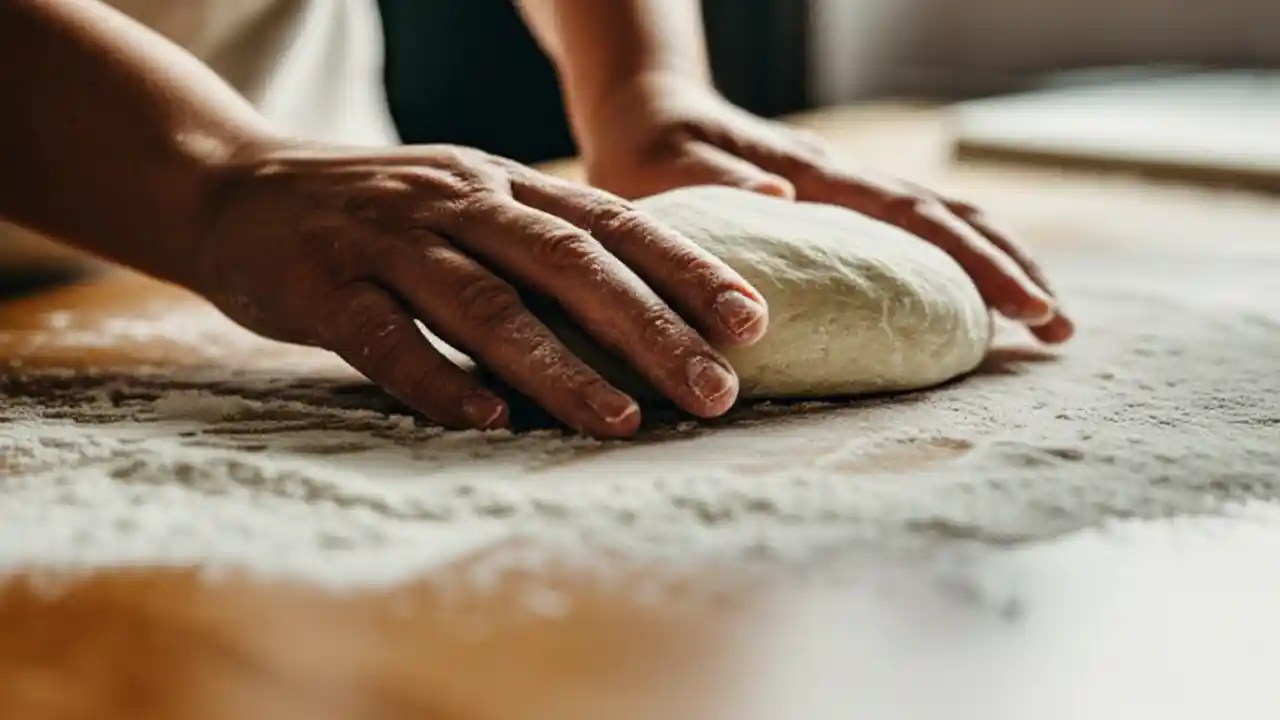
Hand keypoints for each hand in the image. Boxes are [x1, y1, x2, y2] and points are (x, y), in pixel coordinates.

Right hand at [193, 141, 768, 436]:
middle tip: (715, 390)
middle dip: (650, 330)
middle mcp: (457, 204)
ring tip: (624, 421)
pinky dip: (439, 381)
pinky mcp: (322, 287)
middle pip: (570, 265)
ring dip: (560, 366)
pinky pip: (386, 339)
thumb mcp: (472, 201)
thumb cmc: (380, 213)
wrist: (236, 186)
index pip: (614, 224)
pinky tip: (488, 421)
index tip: (752, 322)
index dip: (687, 270)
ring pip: (487, 305)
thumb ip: (551, 237)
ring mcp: (388, 242)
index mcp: (506, 185)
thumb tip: (652, 293)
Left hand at [578, 73, 1073, 343]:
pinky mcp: (836, 203)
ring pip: (940, 218)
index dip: (973, 262)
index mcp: (811, 178)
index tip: (1026, 308)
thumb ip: (720, 187)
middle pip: (947, 217)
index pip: (912, 220)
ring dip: (997, 260)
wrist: (649, 111)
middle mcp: (841, 179)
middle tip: (1063, 328)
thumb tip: (785, 202)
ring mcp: (844, 188)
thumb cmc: (649, 152)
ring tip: (1045, 315)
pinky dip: (957, 255)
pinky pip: (912, 227)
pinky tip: (977, 292)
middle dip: (1010, 268)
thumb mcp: (667, 173)